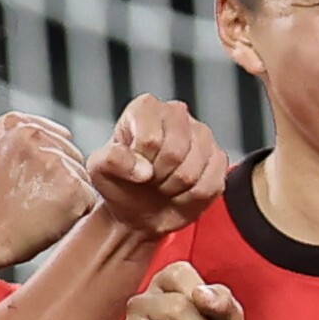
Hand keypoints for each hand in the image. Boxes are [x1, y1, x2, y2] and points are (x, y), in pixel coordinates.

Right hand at [0, 113, 95, 266]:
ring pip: (82, 177)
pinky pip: (89, 198)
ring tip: (38, 207)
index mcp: (16, 123)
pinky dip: (77, 212)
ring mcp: (57, 160)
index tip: (29, 180)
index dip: (50, 164)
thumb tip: (51, 140)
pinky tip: (49, 217)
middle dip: (61, 178)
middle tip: (32, 197)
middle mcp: (38, 135)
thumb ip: (19, 142)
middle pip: (73, 156)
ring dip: (69, 195)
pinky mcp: (73, 185)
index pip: (60, 137)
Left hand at [87, 96, 226, 236]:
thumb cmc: (119, 185)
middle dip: (158, 177)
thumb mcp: (99, 170)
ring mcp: (202, 135)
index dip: (140, 162)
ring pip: (193, 172)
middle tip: (149, 180)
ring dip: (174, 189)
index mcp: (145, 108)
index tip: (134, 168)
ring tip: (163, 185)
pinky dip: (192, 198)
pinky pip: (210, 185)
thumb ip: (113, 160)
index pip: (151, 139)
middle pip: (175, 153)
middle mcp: (176, 114)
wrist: (139, 211)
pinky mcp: (219, 159)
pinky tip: (181, 191)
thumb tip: (143, 169)